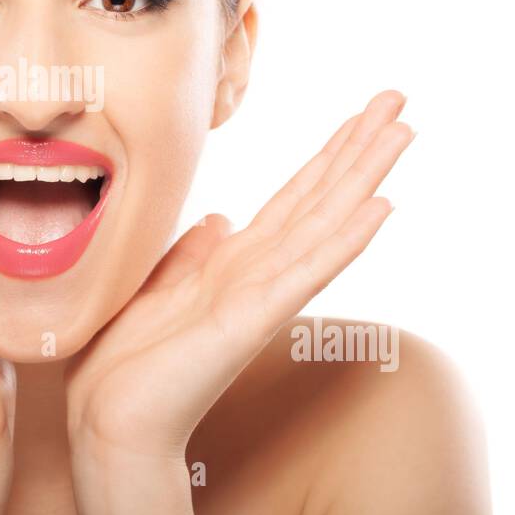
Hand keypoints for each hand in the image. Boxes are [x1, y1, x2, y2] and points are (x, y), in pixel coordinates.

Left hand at [64, 90, 413, 514]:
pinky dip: (345, 239)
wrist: (112, 416)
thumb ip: (194, 251)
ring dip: (365, 175)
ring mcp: (263, 294)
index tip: (361, 114)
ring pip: (325, 221)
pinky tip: (381, 207)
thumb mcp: (159, 285)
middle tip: (397, 98)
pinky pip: (307, 270)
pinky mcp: (253, 318)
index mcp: (237, 262)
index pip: (294, 197)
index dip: (328, 154)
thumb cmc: (132, 359)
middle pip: (320, 197)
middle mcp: (260, 272)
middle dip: (359, 146)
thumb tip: (220, 218)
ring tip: (403, 129)